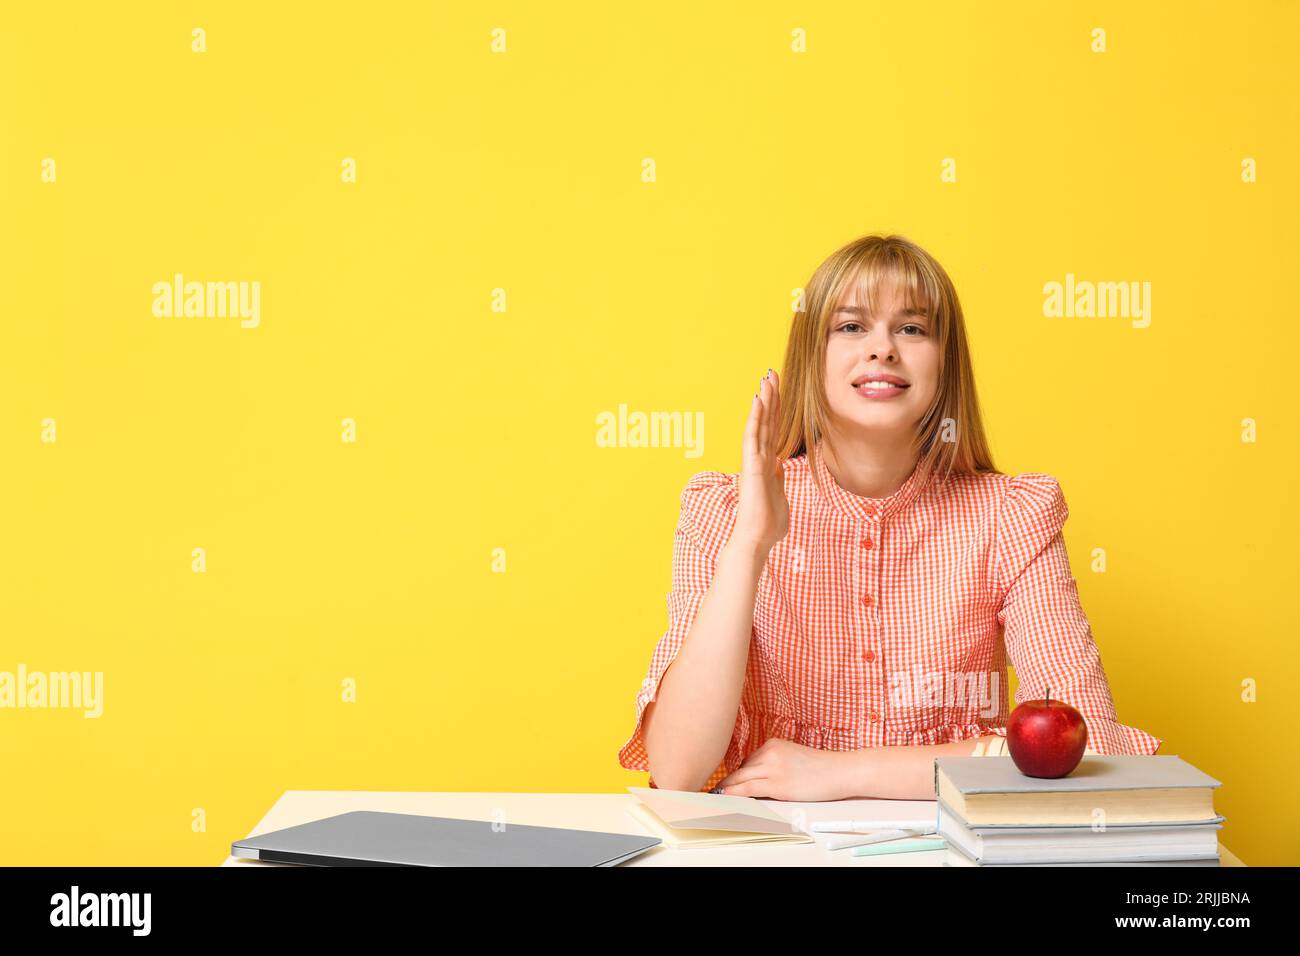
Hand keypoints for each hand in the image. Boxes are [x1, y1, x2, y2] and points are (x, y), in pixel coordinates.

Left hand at [713, 738, 854, 801]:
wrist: (839, 771)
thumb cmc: (820, 768)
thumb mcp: (792, 756)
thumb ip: (772, 763)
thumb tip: (752, 778)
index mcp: (773, 743)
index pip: (747, 761)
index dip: (735, 775)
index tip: (724, 784)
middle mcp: (770, 752)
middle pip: (740, 770)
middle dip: (727, 782)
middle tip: (713, 791)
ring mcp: (772, 767)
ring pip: (740, 779)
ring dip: (727, 789)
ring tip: (716, 797)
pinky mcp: (777, 784)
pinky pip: (748, 789)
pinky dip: (734, 794)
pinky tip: (725, 797)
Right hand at [731, 369, 788, 552]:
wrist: (757, 539)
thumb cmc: (769, 525)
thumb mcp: (781, 497)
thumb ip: (780, 480)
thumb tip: (781, 468)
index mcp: (768, 464)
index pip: (773, 431)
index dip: (776, 410)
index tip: (778, 390)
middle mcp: (760, 458)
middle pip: (767, 421)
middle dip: (770, 397)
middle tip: (771, 373)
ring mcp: (754, 461)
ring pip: (759, 424)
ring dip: (763, 400)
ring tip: (766, 378)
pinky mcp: (752, 466)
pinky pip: (752, 437)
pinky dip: (755, 417)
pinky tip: (758, 399)